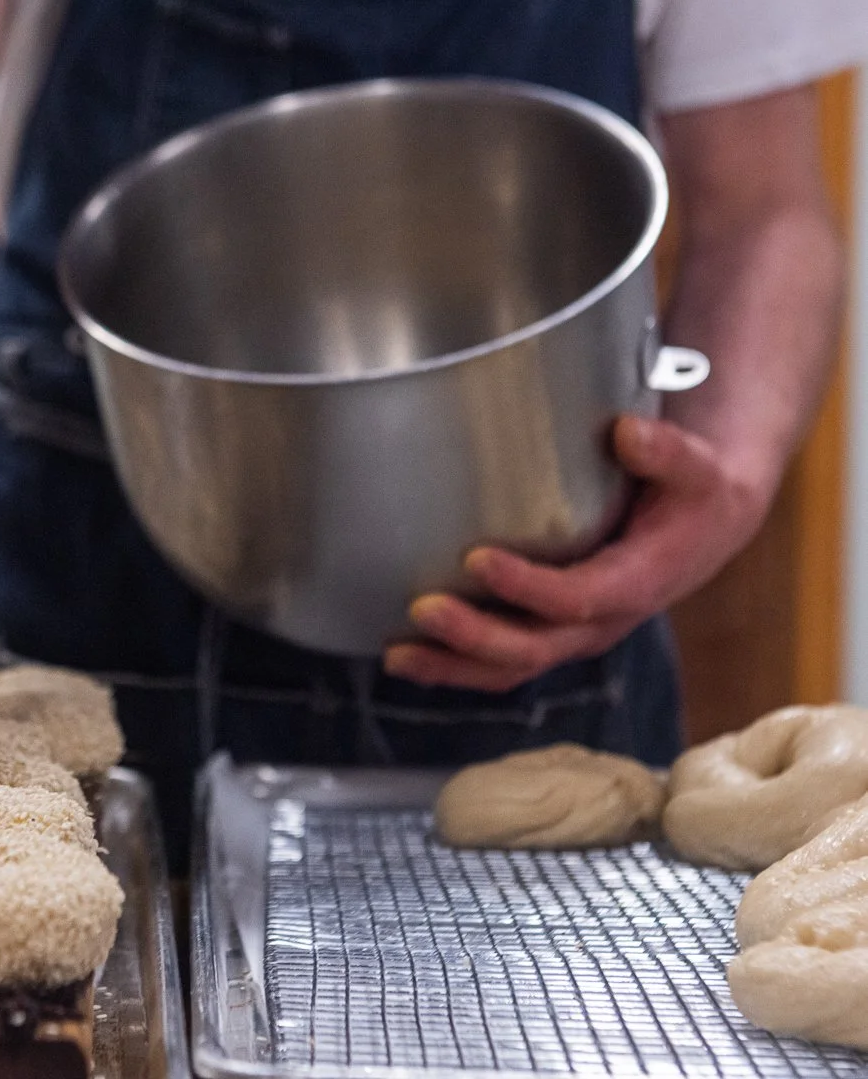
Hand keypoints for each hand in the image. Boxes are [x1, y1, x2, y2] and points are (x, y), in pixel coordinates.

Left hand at [383, 415, 772, 692]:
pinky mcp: (548, 633)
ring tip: (396, 654)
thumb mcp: (696, 468)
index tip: (477, 560)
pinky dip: (453, 666)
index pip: (579, 598)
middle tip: (421, 609)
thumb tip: (626, 432)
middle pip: (534, 647)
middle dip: (475, 636)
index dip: (529, 588)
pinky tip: (405, 655)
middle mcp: (601, 621)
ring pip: (510, 668)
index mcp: (637, 583)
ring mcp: (571, 634)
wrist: (703, 529)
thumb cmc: (693, 494)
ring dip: (451, 666)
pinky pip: (500, 664)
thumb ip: (667, 451)